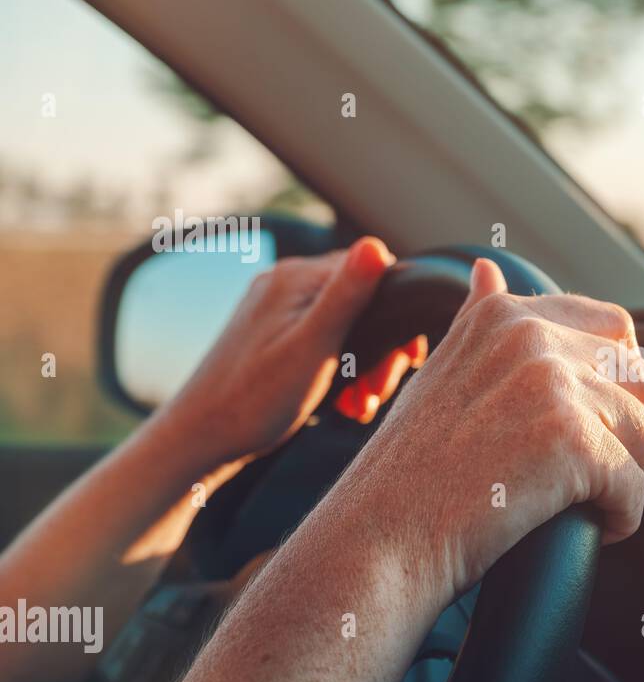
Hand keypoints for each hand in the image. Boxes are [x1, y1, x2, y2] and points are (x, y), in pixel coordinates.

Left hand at [162, 236, 426, 470]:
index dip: (396, 317)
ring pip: (346, 324)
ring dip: (365, 365)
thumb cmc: (255, 399)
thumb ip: (345, 296)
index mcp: (296, 279)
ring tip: (360, 404)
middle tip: (377, 393)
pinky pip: (324, 338)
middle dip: (381, 349)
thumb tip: (376, 244)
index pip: (374, 274)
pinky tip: (342, 401)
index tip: (404, 361)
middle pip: (362, 301)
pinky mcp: (274, 332)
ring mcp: (277, 307)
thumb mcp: (311, 347)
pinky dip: (340, 368)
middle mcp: (285, 283)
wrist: (200, 437)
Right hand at [334, 257, 643, 609]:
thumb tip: (490, 271)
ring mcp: (552, 387)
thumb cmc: (410, 472)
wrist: (379, 539)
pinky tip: (592, 526)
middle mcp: (532, 337)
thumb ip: (478, 321)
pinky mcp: (572, 443)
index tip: (590, 422)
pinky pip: (634, 486)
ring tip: (579, 500)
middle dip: (625, 429)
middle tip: (584, 470)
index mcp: (506, 316)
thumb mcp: (440, 372)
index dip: (615, 382)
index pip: (614, 327)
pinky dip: (621, 516)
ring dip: (623, 476)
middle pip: (640, 378)